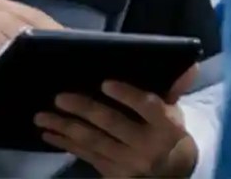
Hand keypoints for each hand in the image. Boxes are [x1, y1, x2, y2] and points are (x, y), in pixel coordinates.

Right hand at [0, 0, 61, 90]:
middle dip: (38, 44)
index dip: (53, 30)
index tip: (73, 46)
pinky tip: (1, 76)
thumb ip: (12, 36)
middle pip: (17, 24)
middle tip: (58, 62)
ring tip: (34, 70)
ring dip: (16, 55)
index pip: (30, 14)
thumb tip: (51, 48)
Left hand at [35, 64, 199, 177]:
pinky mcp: (112, 175)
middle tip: (59, 97)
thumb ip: (174, 88)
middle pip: (112, 124)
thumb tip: (189, 63)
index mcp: (167, 126)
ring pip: (92, 142)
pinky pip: (85, 156)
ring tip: (42, 116)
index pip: (148, 107)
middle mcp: (147, 146)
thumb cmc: (169, 134)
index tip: (105, 82)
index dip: (127, 95)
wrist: (171, 176)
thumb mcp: (176, 112)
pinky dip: (65, 144)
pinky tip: (49, 134)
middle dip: (83, 110)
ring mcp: (128, 164)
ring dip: (65, 128)